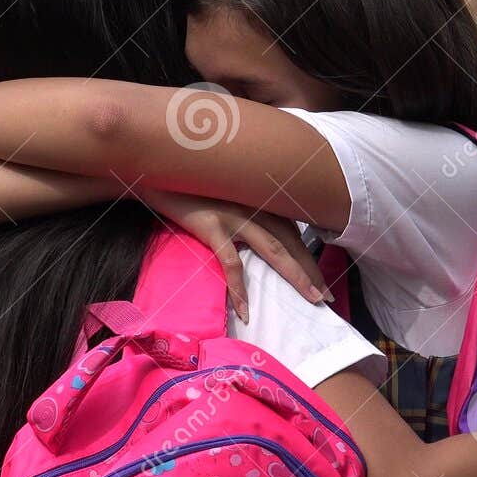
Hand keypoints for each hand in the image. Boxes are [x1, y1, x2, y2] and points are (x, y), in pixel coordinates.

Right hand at [140, 189, 329, 321]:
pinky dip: (240, 288)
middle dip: (310, 269)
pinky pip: (232, 262)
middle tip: (325, 297)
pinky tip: (246, 311)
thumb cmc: (183, 180)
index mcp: (256, 194)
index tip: (319, 276)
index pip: (291, 228)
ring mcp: (233, 213)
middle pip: (291, 240)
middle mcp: (253, 201)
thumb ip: (236, 205)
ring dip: (296, 275)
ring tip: (311, 300)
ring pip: (274, 249)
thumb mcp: (216, 190)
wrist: (151, 166)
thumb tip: (248, 233)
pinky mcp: (210, 224)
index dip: (308, 253)